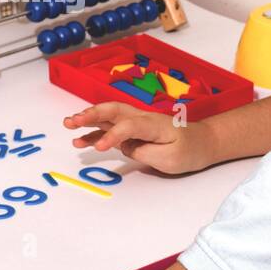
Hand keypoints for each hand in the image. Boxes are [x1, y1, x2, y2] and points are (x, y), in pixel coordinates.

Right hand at [63, 102, 213, 174]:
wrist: (202, 142)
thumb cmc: (189, 150)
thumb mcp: (171, 158)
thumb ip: (145, 152)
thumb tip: (126, 148)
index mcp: (153, 123)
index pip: (128, 126)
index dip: (112, 136)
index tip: (100, 149)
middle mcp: (142, 118)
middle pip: (113, 111)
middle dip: (91, 114)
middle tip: (72, 121)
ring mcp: (136, 122)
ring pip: (108, 117)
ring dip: (88, 119)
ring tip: (68, 125)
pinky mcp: (133, 131)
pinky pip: (110, 129)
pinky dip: (95, 133)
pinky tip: (80, 140)